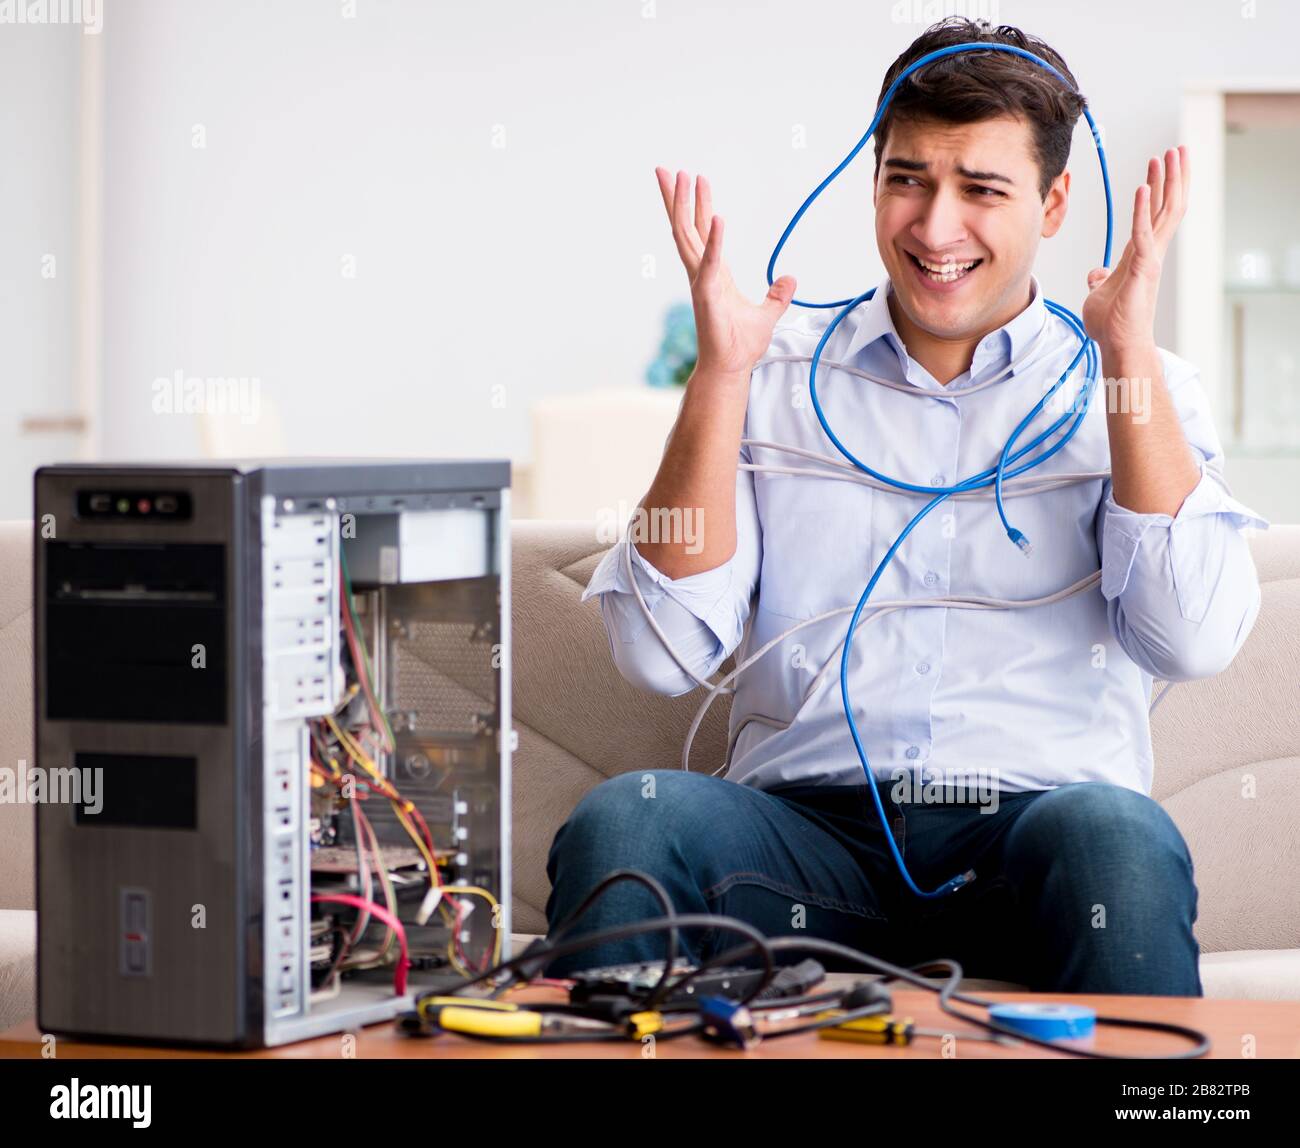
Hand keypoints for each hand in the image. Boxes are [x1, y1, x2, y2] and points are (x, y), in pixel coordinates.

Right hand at [655, 167, 796, 377]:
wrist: (731, 367)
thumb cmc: (740, 344)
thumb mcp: (767, 313)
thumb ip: (777, 295)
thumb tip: (790, 279)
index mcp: (713, 273)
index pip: (702, 232)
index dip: (699, 205)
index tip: (695, 179)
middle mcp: (701, 273)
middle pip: (685, 227)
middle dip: (676, 197)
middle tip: (666, 168)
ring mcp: (701, 281)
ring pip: (687, 236)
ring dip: (682, 206)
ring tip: (679, 177)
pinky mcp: (706, 294)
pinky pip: (711, 262)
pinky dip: (714, 241)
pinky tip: (717, 217)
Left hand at [1082, 145, 1188, 353]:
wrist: (1117, 345)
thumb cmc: (1111, 324)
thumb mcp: (1099, 293)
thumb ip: (1101, 278)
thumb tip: (1096, 273)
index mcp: (1141, 254)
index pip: (1156, 213)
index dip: (1159, 187)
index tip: (1159, 164)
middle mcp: (1151, 252)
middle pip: (1169, 206)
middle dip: (1173, 175)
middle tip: (1177, 148)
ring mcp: (1149, 260)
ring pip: (1165, 213)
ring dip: (1165, 182)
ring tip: (1167, 155)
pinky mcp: (1141, 269)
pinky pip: (1142, 234)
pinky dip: (1142, 210)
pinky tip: (1142, 188)